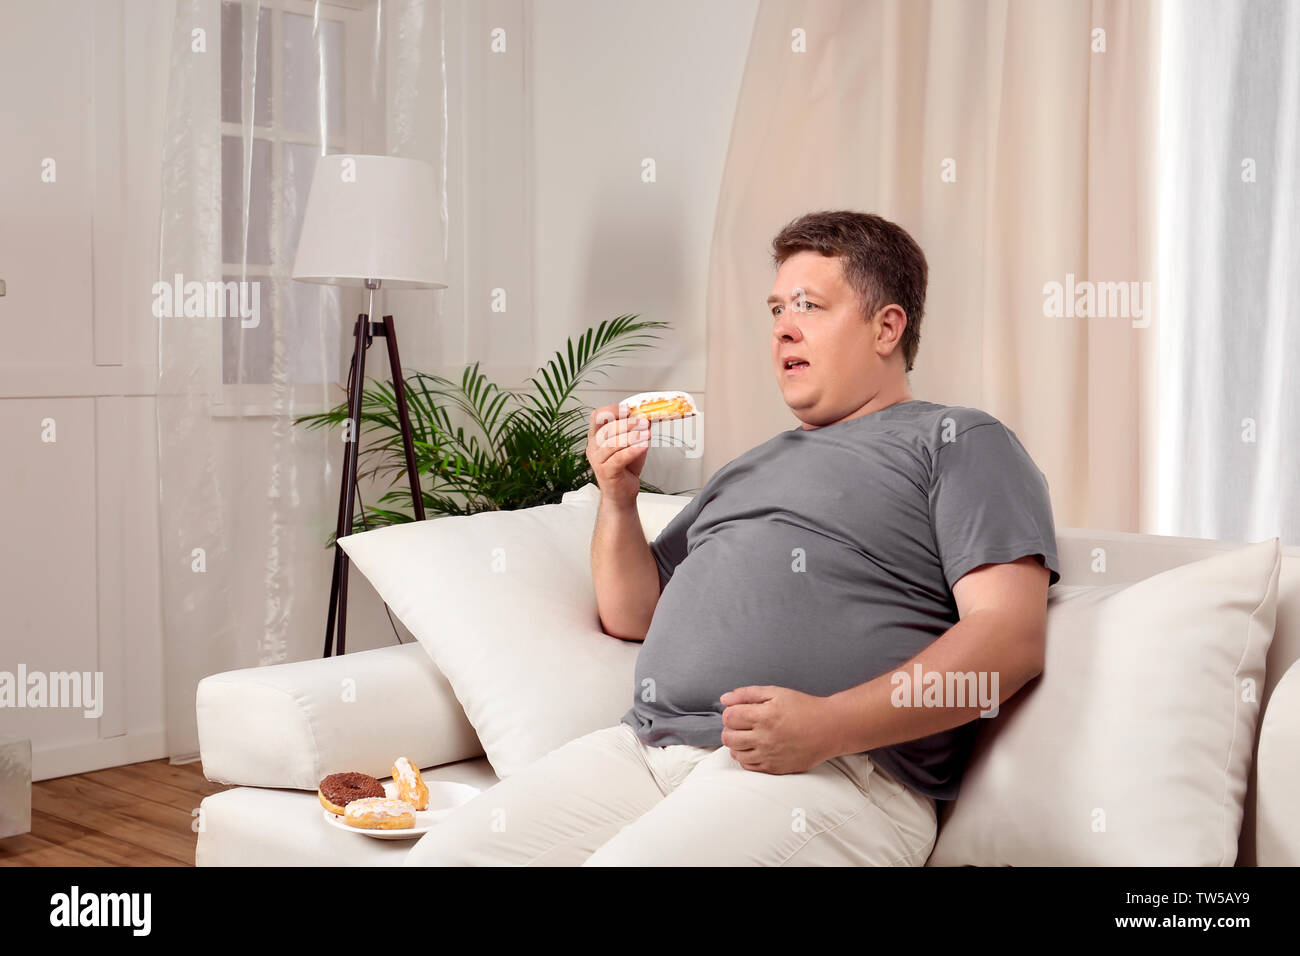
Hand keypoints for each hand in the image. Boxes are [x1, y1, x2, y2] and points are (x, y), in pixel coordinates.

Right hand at [586, 403, 650, 508]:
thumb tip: (647, 417)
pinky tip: (643, 446)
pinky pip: (619, 458)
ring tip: (646, 433)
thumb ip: (636, 431)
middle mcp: (593, 448)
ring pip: (613, 443)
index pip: (597, 417)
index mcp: (596, 437)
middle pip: (607, 429)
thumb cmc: (625, 469)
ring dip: (632, 436)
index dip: (612, 410)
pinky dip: (632, 450)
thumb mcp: (631, 445)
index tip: (627, 409)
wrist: (622, 494)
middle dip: (627, 423)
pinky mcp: (606, 472)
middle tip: (643, 421)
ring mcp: (598, 461)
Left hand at [719, 685, 841, 773]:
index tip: (738, 711)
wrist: (829, 728)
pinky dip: (746, 757)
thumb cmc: (804, 708)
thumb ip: (747, 694)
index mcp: (764, 717)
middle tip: (741, 724)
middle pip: (728, 737)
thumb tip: (725, 699)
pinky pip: (748, 766)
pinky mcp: (775, 768)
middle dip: (730, 728)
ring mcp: (769, 756)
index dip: (730, 712)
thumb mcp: (776, 692)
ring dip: (737, 744)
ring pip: (736, 754)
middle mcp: (765, 738)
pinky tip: (755, 747)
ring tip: (748, 736)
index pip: (729, 717)